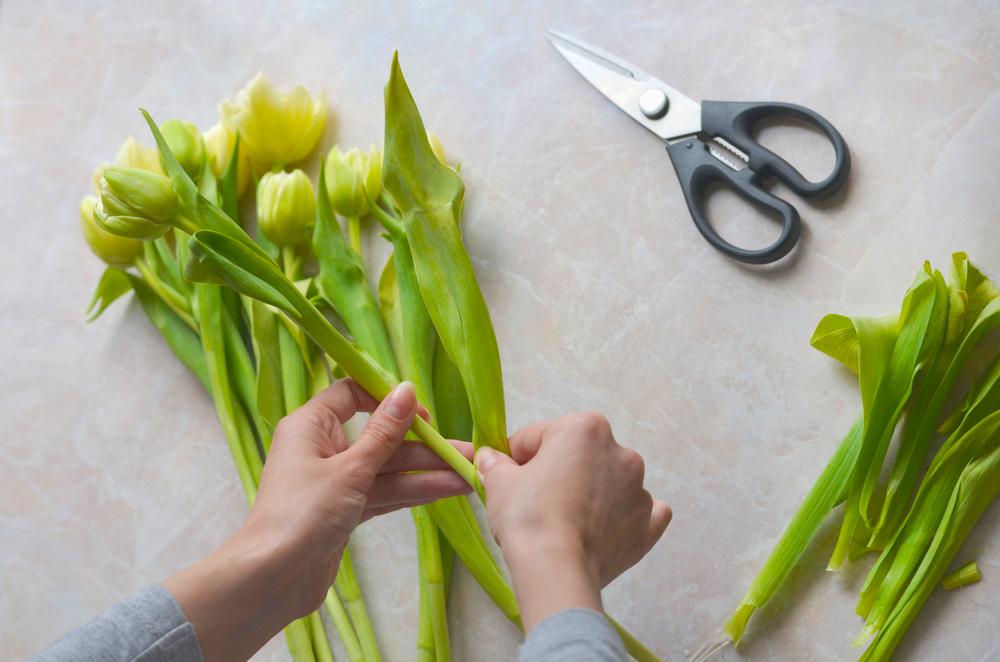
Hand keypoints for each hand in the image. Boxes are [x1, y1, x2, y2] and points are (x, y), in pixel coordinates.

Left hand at [164, 379, 472, 661]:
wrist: (273, 579)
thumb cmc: (302, 514)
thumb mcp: (350, 469)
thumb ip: (384, 432)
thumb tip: (407, 390)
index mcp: (312, 425)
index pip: (353, 394)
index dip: (389, 399)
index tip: (422, 414)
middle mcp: (323, 448)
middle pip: (381, 437)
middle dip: (424, 446)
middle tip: (466, 451)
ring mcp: (335, 481)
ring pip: (388, 469)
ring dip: (426, 473)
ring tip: (469, 477)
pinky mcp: (345, 510)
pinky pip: (384, 493)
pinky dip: (412, 493)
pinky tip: (447, 491)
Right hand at [476, 412, 670, 632]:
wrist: (556, 569)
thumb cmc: (528, 516)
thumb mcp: (499, 482)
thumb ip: (496, 464)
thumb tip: (491, 459)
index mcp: (586, 428)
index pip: (540, 436)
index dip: (517, 455)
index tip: (505, 474)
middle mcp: (621, 452)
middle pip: (578, 456)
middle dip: (557, 472)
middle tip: (533, 500)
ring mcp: (639, 489)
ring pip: (609, 482)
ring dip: (590, 492)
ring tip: (564, 520)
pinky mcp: (647, 525)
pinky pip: (640, 512)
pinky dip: (623, 516)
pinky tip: (605, 528)